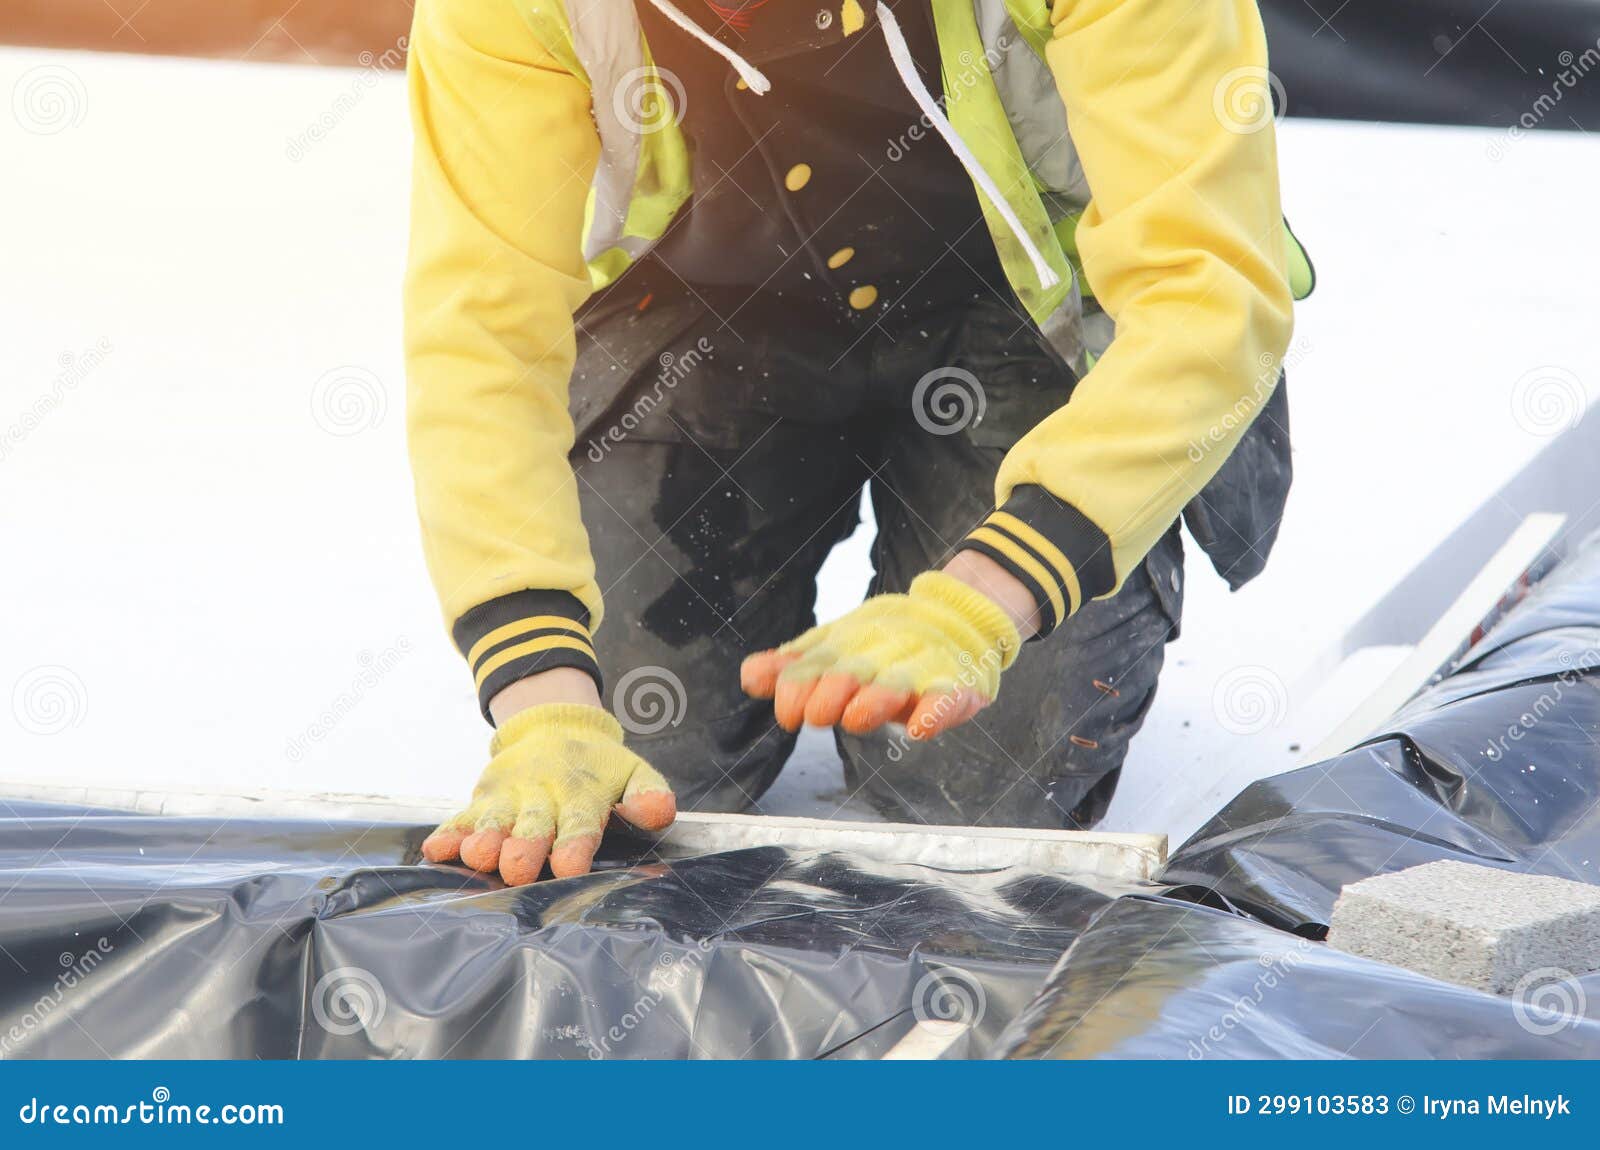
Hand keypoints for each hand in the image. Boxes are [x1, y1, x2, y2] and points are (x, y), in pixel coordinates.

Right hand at [421, 701, 675, 884]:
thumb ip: (648, 795)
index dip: (575, 843)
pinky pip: (463, 817)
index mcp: (583, 793)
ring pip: (495, 821)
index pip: (580, 821)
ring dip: (486, 838)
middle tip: (518, 868)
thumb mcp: (633, 773)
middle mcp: (543, 796)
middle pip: (533, 825)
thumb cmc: (599, 767)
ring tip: (478, 854)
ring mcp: (510, 798)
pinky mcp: (484, 798)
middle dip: (525, 846)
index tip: (570, 865)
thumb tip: (659, 812)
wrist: (556, 728)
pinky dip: (449, 833)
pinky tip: (436, 849)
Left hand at [740, 569, 1023, 739]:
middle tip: (817, 717)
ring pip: (897, 683)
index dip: (797, 687)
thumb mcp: (834, 648)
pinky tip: (920, 727)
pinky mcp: (956, 683)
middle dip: (832, 690)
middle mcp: (880, 654)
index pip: (815, 663)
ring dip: (877, 699)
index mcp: (848, 647)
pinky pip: (947, 697)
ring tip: (858, 717)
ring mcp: (919, 668)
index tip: (788, 716)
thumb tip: (750, 678)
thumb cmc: (883, 644)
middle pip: (854, 670)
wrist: (957, 617)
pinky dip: (935, 711)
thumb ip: (794, 667)